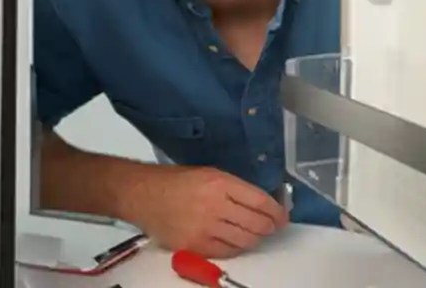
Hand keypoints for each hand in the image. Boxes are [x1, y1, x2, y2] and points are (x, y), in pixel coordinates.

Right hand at [129, 165, 289, 257]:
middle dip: (270, 226)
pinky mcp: (194, 245)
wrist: (143, 194)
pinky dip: (237, 247)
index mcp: (220, 183)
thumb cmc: (175, 181)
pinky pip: (227, 252)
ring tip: (256, 234)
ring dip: (256, 238)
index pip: (260, 201)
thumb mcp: (209, 173)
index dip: (276, 211)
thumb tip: (261, 203)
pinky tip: (237, 241)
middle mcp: (215, 206)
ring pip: (245, 240)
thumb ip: (235, 188)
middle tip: (273, 226)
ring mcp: (204, 228)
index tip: (282, 215)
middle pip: (256, 223)